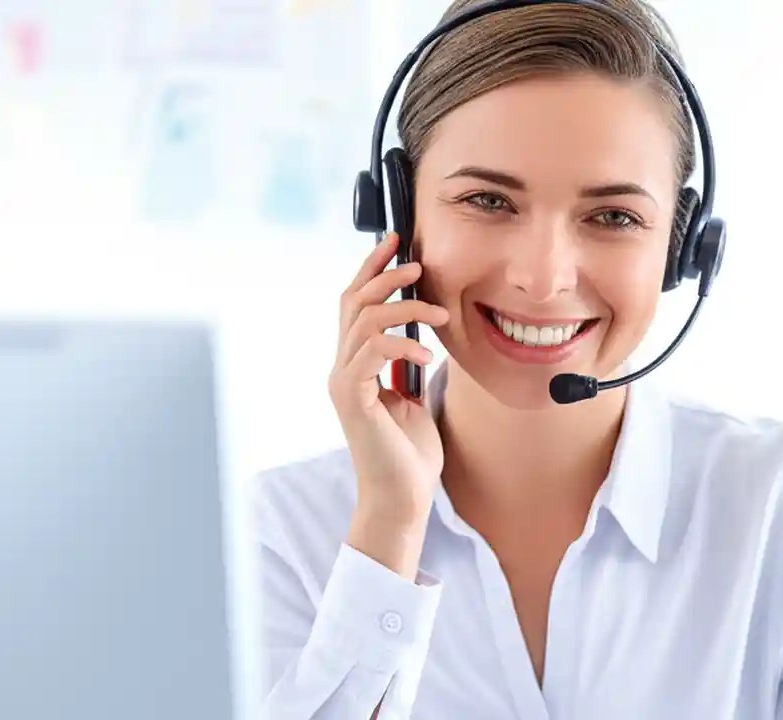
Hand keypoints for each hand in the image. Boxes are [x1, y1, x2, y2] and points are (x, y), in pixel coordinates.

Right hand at [328, 233, 449, 576]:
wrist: (403, 497)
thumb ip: (409, 364)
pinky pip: (373, 351)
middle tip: (418, 264)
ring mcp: (343, 382)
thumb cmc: (411, 453)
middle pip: (353, 301)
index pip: (355, 303)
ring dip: (406, 309)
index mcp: (355, 364)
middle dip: (384, 275)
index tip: (396, 242)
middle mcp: (342, 368)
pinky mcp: (352, 398)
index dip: (372, 269)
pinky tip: (429, 356)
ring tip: (440, 314)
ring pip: (365, 320)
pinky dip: (403, 344)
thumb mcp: (416, 396)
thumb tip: (424, 333)